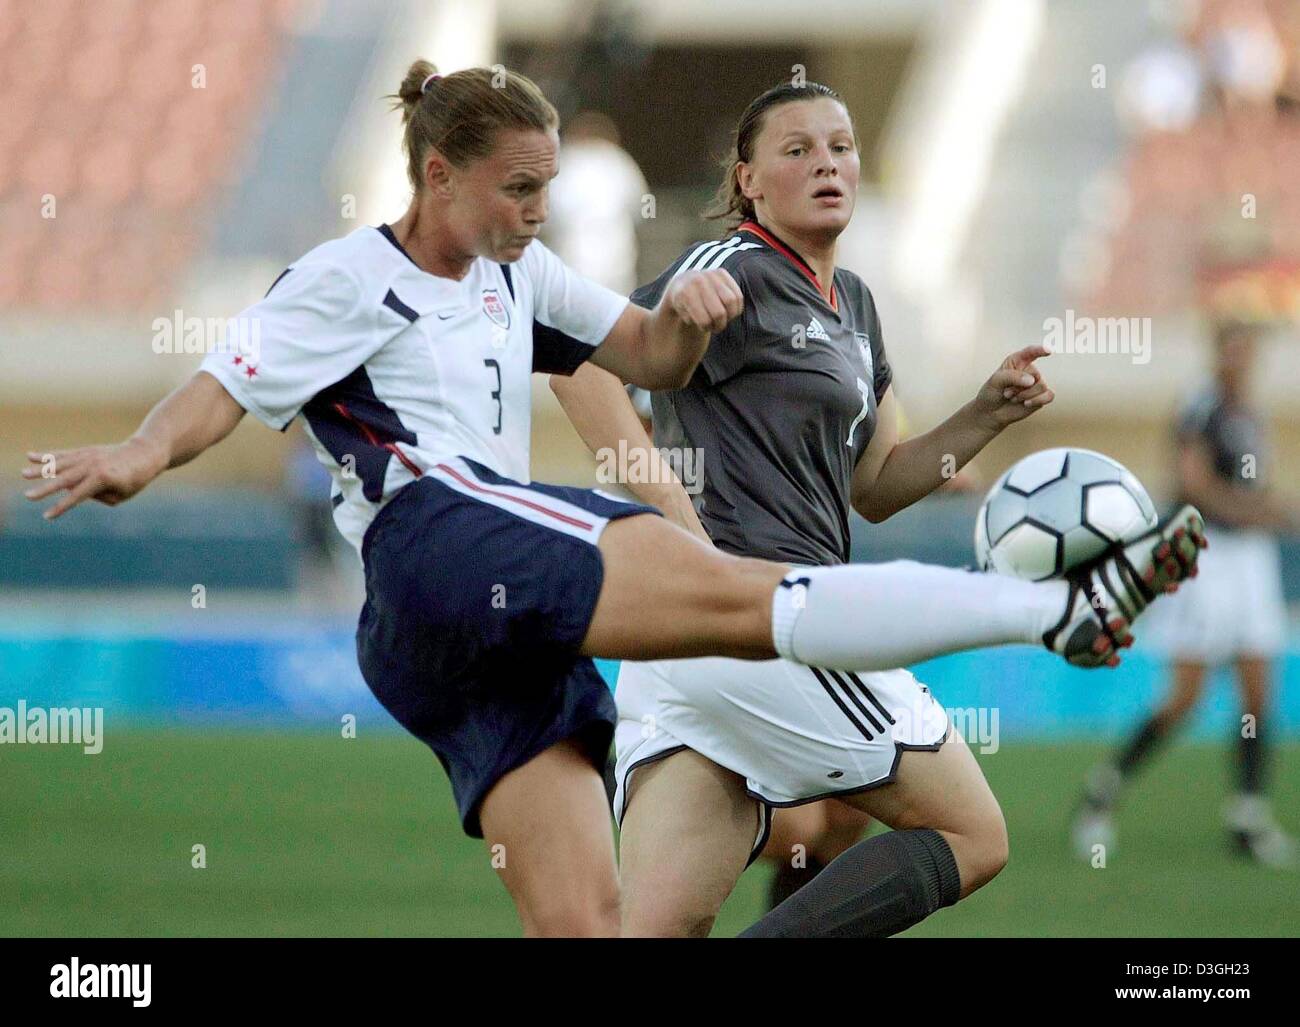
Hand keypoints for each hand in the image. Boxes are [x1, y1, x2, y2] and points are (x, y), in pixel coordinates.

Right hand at [22, 437, 167, 519]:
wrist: (144, 453)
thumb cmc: (135, 479)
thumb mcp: (121, 495)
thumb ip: (98, 496)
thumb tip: (73, 490)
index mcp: (103, 479)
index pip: (77, 496)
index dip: (61, 507)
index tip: (46, 516)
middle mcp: (93, 465)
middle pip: (64, 480)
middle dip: (45, 489)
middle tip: (28, 496)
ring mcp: (88, 456)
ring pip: (60, 464)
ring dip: (41, 470)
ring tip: (23, 474)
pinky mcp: (85, 451)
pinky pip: (64, 454)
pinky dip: (47, 456)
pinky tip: (29, 456)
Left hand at [664, 269, 743, 333]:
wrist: (679, 292)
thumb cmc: (674, 313)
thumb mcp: (666, 324)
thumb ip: (658, 339)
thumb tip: (630, 350)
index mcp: (681, 293)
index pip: (704, 320)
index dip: (703, 326)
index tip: (693, 323)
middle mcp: (695, 279)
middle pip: (719, 314)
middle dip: (715, 324)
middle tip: (706, 323)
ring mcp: (709, 273)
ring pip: (732, 303)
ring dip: (725, 316)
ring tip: (714, 316)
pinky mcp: (721, 273)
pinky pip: (738, 298)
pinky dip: (733, 309)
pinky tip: (723, 308)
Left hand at [972, 345, 1054, 430]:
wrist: (991, 412)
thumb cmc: (992, 392)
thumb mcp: (996, 381)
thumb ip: (1012, 376)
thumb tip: (1032, 380)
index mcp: (1017, 361)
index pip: (1030, 352)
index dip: (1040, 350)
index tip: (1048, 350)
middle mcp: (1029, 371)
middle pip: (1035, 375)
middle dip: (1019, 387)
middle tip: (1006, 393)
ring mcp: (1036, 384)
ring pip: (1041, 386)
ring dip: (1024, 395)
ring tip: (1012, 398)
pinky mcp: (1041, 397)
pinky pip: (1048, 396)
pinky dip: (1037, 401)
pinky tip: (1026, 403)